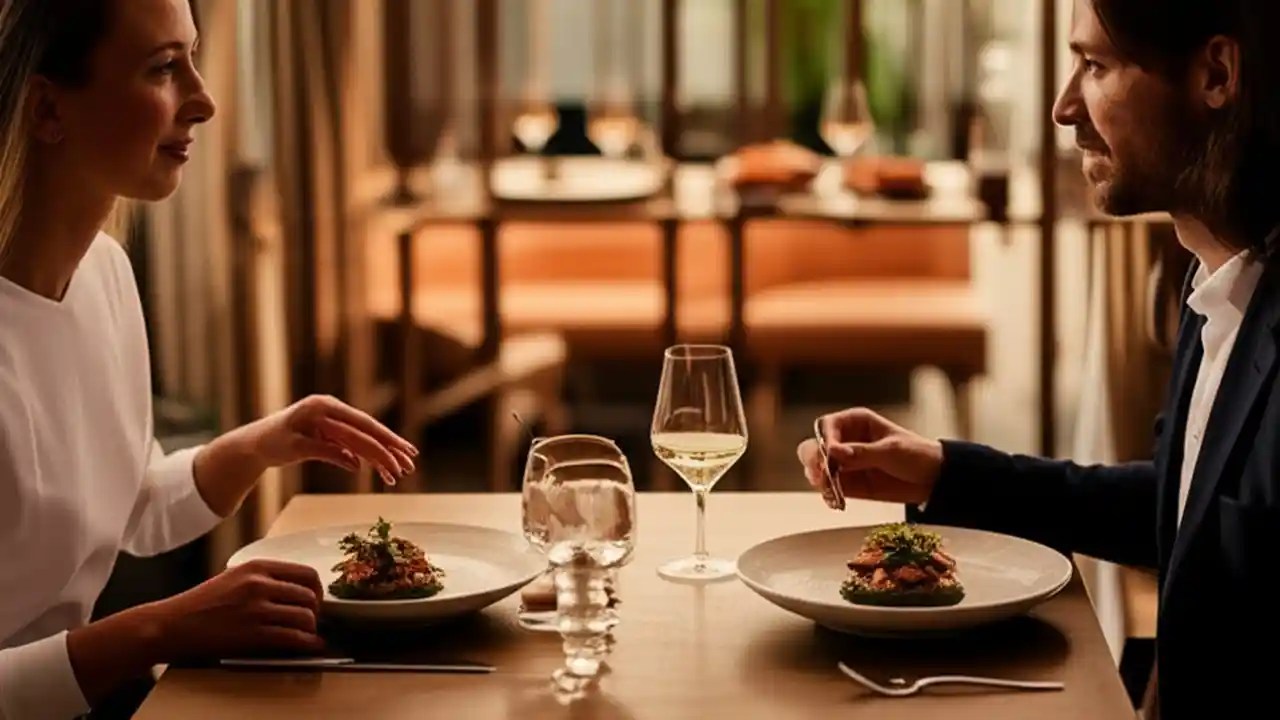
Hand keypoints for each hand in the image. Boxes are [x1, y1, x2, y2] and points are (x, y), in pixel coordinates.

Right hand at [149, 559, 325, 661]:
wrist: (172, 624)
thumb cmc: (201, 603)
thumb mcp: (234, 577)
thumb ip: (264, 578)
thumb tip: (296, 590)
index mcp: (258, 567)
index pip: (306, 574)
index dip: (317, 590)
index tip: (315, 600)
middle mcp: (260, 584)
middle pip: (310, 596)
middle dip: (317, 611)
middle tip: (312, 620)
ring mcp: (257, 609)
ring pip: (306, 617)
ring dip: (312, 629)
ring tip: (309, 634)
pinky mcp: (253, 634)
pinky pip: (293, 637)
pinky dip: (307, 643)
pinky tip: (310, 645)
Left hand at [248, 394, 417, 485]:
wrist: (256, 443)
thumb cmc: (271, 442)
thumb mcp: (295, 448)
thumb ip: (325, 452)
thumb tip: (355, 463)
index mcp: (324, 407)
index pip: (361, 424)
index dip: (385, 439)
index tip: (403, 452)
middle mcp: (332, 412)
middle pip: (368, 432)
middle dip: (390, 450)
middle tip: (409, 466)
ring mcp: (333, 423)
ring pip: (364, 441)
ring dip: (381, 458)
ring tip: (398, 475)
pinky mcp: (332, 434)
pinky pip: (354, 447)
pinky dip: (367, 460)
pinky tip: (380, 472)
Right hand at [796, 408, 942, 505]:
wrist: (933, 479)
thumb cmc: (916, 454)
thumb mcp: (891, 451)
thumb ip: (862, 452)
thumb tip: (833, 452)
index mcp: (855, 422)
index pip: (826, 426)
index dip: (824, 440)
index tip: (830, 455)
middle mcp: (844, 440)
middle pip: (813, 447)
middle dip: (814, 461)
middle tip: (822, 475)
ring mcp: (844, 463)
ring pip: (816, 468)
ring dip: (818, 479)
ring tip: (830, 490)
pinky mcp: (848, 483)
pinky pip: (828, 488)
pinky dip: (827, 494)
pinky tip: (835, 500)